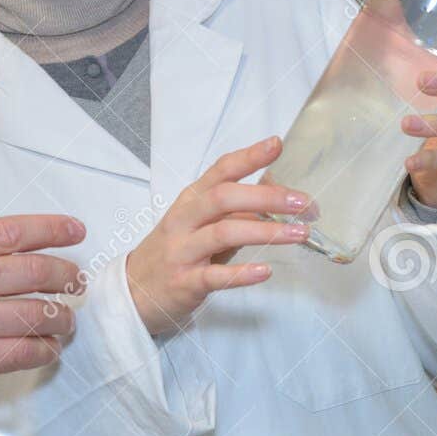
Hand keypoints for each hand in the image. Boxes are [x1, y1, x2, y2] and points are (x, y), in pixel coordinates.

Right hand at [0, 215, 85, 420]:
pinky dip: (47, 349)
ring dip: (63, 317)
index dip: (51, 228)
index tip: (74, 230)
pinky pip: (27, 351)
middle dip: (67, 275)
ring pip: (39, 312)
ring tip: (67, 320)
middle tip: (77, 281)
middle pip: (35, 269)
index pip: (11, 231)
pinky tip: (49, 348)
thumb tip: (4, 255)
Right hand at [125, 136, 309, 334]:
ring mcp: (182, 251)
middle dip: (266, 196)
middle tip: (302, 202)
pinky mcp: (184, 282)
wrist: (134, 291)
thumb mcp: (199, 224)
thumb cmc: (174, 252)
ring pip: (223, 233)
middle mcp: (184, 220)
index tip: (277, 144)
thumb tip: (275, 188)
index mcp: (190, 200)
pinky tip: (266, 271)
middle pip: (223, 198)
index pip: (220, 171)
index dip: (248, 157)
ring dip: (264, 231)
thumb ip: (233, 209)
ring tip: (298, 234)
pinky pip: (215, 276)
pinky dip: (242, 273)